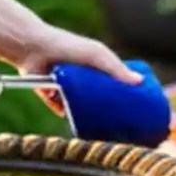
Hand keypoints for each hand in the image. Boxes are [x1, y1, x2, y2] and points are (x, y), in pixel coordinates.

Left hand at [15, 24, 142, 114]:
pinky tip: (83, 126)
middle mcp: (82, 79)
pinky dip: (71, 117)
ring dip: (90, 115)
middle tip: (122, 122)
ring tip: (104, 128)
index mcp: (95, 68)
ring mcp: (68, 89)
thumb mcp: (97, 54)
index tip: (137, 107)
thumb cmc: (69, 47)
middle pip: (98, 98)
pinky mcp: (53, 97)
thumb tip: (140, 81)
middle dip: (108, 108)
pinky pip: (64, 111)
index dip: (124, 93)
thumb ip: (116, 68)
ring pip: (82, 107)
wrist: (36, 49)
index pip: (113, 84)